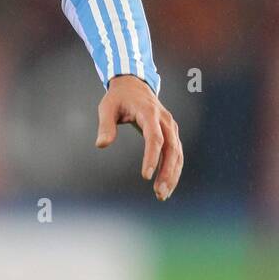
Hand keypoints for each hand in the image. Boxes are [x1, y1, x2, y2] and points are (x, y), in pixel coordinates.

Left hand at [95, 74, 182, 200]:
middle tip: (159, 193)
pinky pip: (176, 153)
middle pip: (171, 148)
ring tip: (162, 195)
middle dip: (167, 172)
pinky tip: (166, 186)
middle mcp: (165, 120)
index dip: (152, 157)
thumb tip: (101, 145)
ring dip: (172, 175)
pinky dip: (174, 170)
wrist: (134, 84)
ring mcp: (171, 126)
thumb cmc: (118, 98)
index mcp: (149, 112)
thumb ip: (105, 126)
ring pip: (177, 153)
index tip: (146, 176)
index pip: (154, 137)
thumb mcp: (107, 107)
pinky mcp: (172, 133)